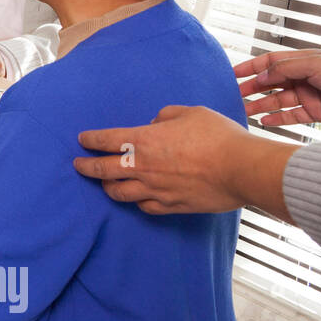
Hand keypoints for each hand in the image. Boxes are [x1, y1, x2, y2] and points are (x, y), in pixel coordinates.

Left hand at [73, 105, 255, 213]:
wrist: (242, 169)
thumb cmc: (219, 136)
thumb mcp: (190, 112)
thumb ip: (166, 116)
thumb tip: (156, 124)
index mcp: (144, 141)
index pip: (105, 140)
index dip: (90, 139)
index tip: (82, 139)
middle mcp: (143, 167)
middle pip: (103, 170)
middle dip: (86, 167)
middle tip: (78, 165)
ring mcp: (156, 189)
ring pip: (119, 193)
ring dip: (108, 187)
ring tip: (104, 183)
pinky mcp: (171, 206)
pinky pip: (145, 207)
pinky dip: (137, 202)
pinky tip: (137, 199)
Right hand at [234, 49, 320, 125]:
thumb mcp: (313, 64)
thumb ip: (284, 68)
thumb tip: (262, 75)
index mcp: (303, 61)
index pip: (271, 61)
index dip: (251, 66)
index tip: (234, 73)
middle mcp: (304, 78)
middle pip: (271, 82)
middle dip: (252, 87)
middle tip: (236, 94)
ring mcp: (309, 95)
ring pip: (277, 101)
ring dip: (260, 106)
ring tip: (245, 110)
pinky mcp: (315, 112)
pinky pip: (291, 116)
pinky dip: (276, 119)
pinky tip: (265, 120)